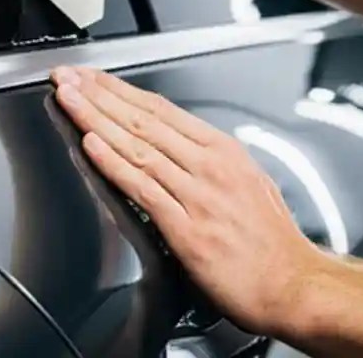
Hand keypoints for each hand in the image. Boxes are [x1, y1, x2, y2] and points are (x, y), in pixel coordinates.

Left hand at [50, 65, 324, 335]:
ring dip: (97, 119)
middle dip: (99, 95)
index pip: (161, 109)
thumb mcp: (248, 182)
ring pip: (137, 146)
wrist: (295, 285)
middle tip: (68, 77)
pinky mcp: (187, 228)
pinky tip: (92, 145)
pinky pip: (143, 188)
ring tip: (69, 99)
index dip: (120, 90)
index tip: (93, 77)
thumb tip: (178, 147)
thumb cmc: (273, 244)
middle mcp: (210, 166)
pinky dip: (114, 164)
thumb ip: (211, 163)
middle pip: (143, 119)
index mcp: (224, 151)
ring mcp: (198, 195)